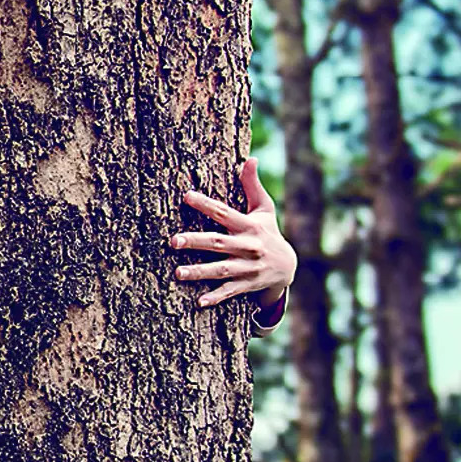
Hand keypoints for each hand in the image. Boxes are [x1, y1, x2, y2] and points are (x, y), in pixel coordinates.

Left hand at [169, 158, 296, 309]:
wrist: (288, 268)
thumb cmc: (267, 232)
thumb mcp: (264, 209)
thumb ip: (252, 186)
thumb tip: (251, 158)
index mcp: (249, 226)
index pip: (224, 213)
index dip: (206, 204)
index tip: (186, 196)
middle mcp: (248, 247)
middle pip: (218, 243)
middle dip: (195, 242)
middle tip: (172, 240)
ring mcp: (247, 268)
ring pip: (220, 270)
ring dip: (199, 272)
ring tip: (178, 272)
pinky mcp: (245, 286)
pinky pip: (229, 292)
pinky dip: (215, 298)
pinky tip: (198, 302)